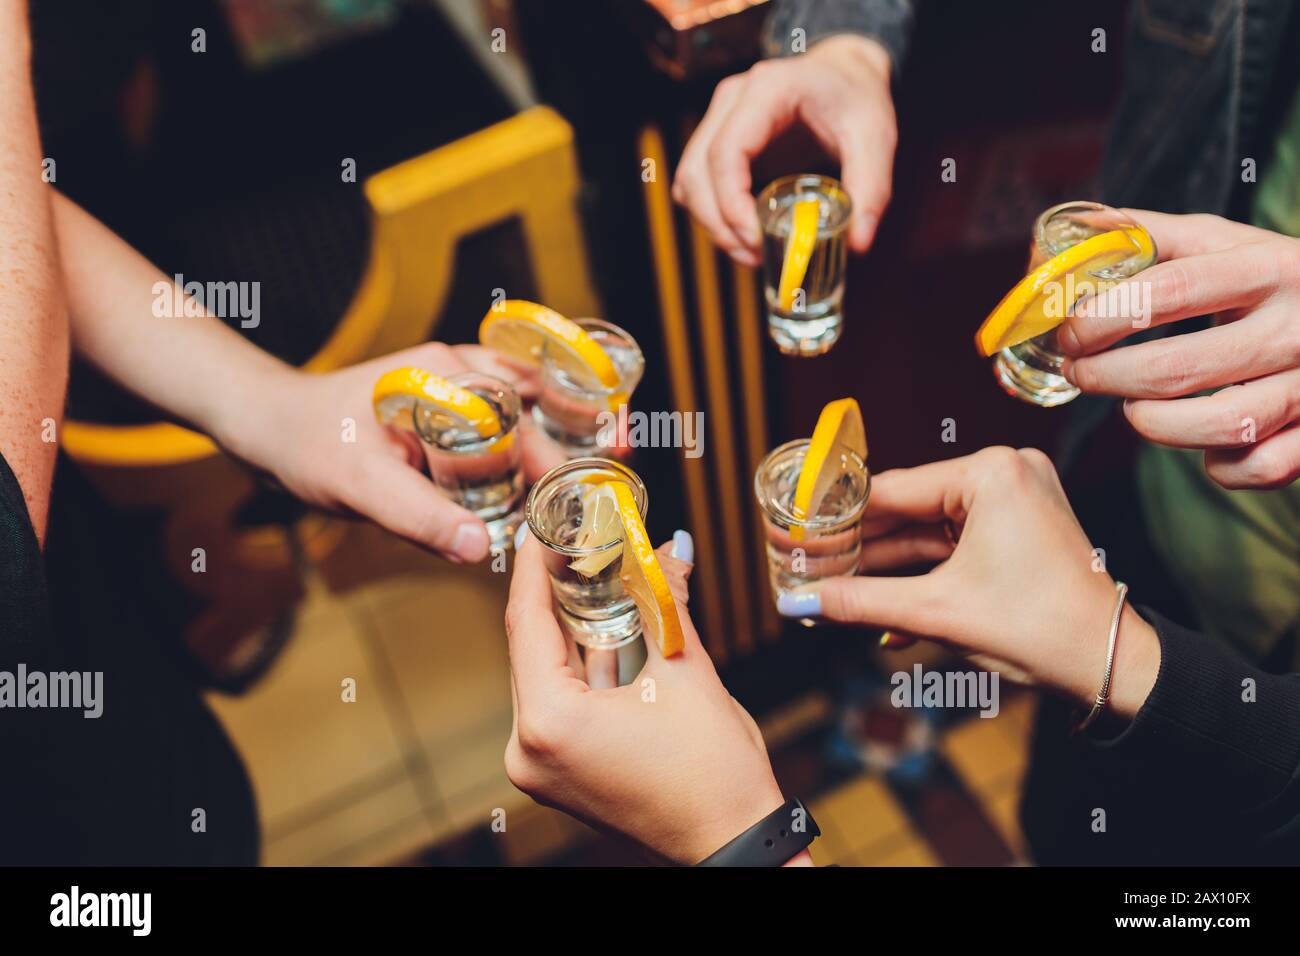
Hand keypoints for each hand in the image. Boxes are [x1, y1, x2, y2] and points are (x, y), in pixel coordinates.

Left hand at [213, 342, 567, 563]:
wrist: (266, 427)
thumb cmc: (306, 443)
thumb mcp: (361, 486)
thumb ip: (420, 517)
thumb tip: (482, 548)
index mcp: (446, 374)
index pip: (527, 406)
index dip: (566, 444)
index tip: (593, 481)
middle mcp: (457, 373)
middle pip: (539, 401)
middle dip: (580, 434)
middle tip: (615, 470)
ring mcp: (452, 390)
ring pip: (525, 410)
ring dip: (557, 439)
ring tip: (593, 477)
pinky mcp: (443, 413)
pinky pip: (500, 425)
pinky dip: (526, 448)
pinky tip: (539, 483)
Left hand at [504, 530, 799, 863]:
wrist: (734, 845)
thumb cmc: (715, 775)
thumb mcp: (686, 671)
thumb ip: (664, 600)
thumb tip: (666, 548)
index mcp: (550, 723)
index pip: (526, 622)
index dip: (533, 566)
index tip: (538, 526)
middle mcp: (529, 748)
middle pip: (531, 648)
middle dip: (553, 592)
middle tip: (568, 541)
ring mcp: (541, 766)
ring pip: (547, 674)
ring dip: (571, 628)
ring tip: (588, 573)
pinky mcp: (561, 772)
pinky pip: (561, 703)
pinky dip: (582, 668)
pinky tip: (602, 626)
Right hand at [672, 35, 896, 265]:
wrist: (843, 73)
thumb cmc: (857, 97)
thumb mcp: (876, 137)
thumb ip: (871, 189)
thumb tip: (857, 244)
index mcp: (768, 89)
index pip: (727, 150)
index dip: (732, 203)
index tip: (757, 240)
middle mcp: (732, 100)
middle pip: (696, 171)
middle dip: (720, 224)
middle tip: (756, 257)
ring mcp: (718, 118)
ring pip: (688, 180)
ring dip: (711, 224)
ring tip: (751, 253)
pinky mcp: (716, 139)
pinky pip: (696, 183)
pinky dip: (712, 215)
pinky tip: (744, 234)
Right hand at [779, 448, 1161, 719]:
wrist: (1111, 664)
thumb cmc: (1041, 628)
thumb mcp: (937, 612)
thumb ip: (861, 601)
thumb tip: (799, 601)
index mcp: (990, 473)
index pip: (891, 490)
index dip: (838, 518)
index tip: (798, 532)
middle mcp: (1005, 472)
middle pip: (908, 507)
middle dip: (861, 544)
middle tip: (810, 563)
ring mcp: (1015, 498)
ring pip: (928, 528)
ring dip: (886, 561)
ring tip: (835, 584)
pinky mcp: (1018, 526)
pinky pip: (954, 541)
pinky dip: (921, 568)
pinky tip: (878, 593)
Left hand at [1057, 210, 1299, 488]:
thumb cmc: (1275, 279)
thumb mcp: (1225, 242)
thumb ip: (1154, 236)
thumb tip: (1076, 232)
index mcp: (1267, 267)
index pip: (1168, 291)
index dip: (1102, 318)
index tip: (1069, 333)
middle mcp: (1296, 325)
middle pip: (1178, 367)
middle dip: (1107, 376)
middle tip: (1081, 372)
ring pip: (1222, 423)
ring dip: (1154, 424)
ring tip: (1132, 408)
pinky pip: (1262, 465)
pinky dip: (1222, 466)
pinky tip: (1202, 447)